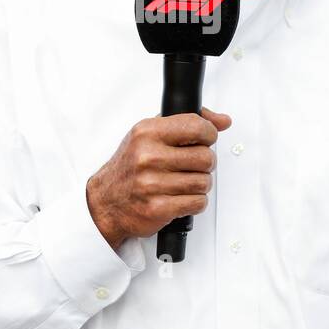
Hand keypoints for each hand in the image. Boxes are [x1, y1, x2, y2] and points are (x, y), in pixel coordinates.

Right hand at [86, 107, 231, 249]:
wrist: (105, 201)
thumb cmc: (130, 167)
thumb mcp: (151, 134)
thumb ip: (187, 122)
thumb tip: (223, 121)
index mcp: (147, 132)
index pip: (196, 126)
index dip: (209, 134)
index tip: (205, 140)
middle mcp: (148, 156)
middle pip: (206, 157)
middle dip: (205, 164)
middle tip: (193, 166)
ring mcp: (152, 183)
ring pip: (204, 182)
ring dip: (199, 185)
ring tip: (183, 183)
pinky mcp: (158, 208)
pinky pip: (197, 203)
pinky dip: (194, 202)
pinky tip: (180, 197)